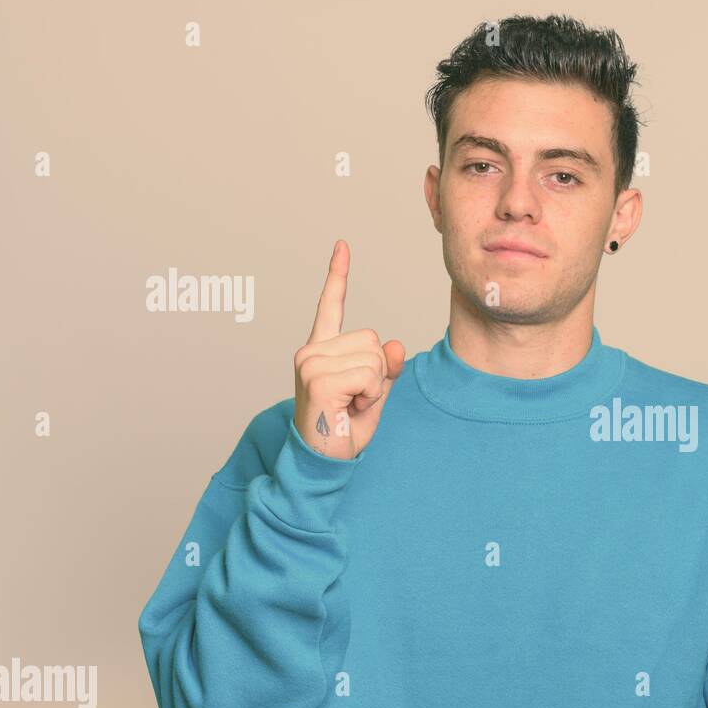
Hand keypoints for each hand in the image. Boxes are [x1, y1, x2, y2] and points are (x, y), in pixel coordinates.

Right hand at [293, 240, 405, 459]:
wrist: (323, 461)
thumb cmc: (345, 429)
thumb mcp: (374, 393)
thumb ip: (386, 367)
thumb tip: (396, 345)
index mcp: (321, 350)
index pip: (331, 306)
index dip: (338, 275)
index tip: (342, 246)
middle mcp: (311, 351)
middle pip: (372, 340)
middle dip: (377, 373)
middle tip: (355, 400)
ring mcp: (311, 363)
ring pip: (374, 358)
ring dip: (374, 387)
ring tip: (351, 406)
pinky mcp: (319, 379)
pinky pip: (370, 375)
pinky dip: (370, 396)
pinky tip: (349, 409)